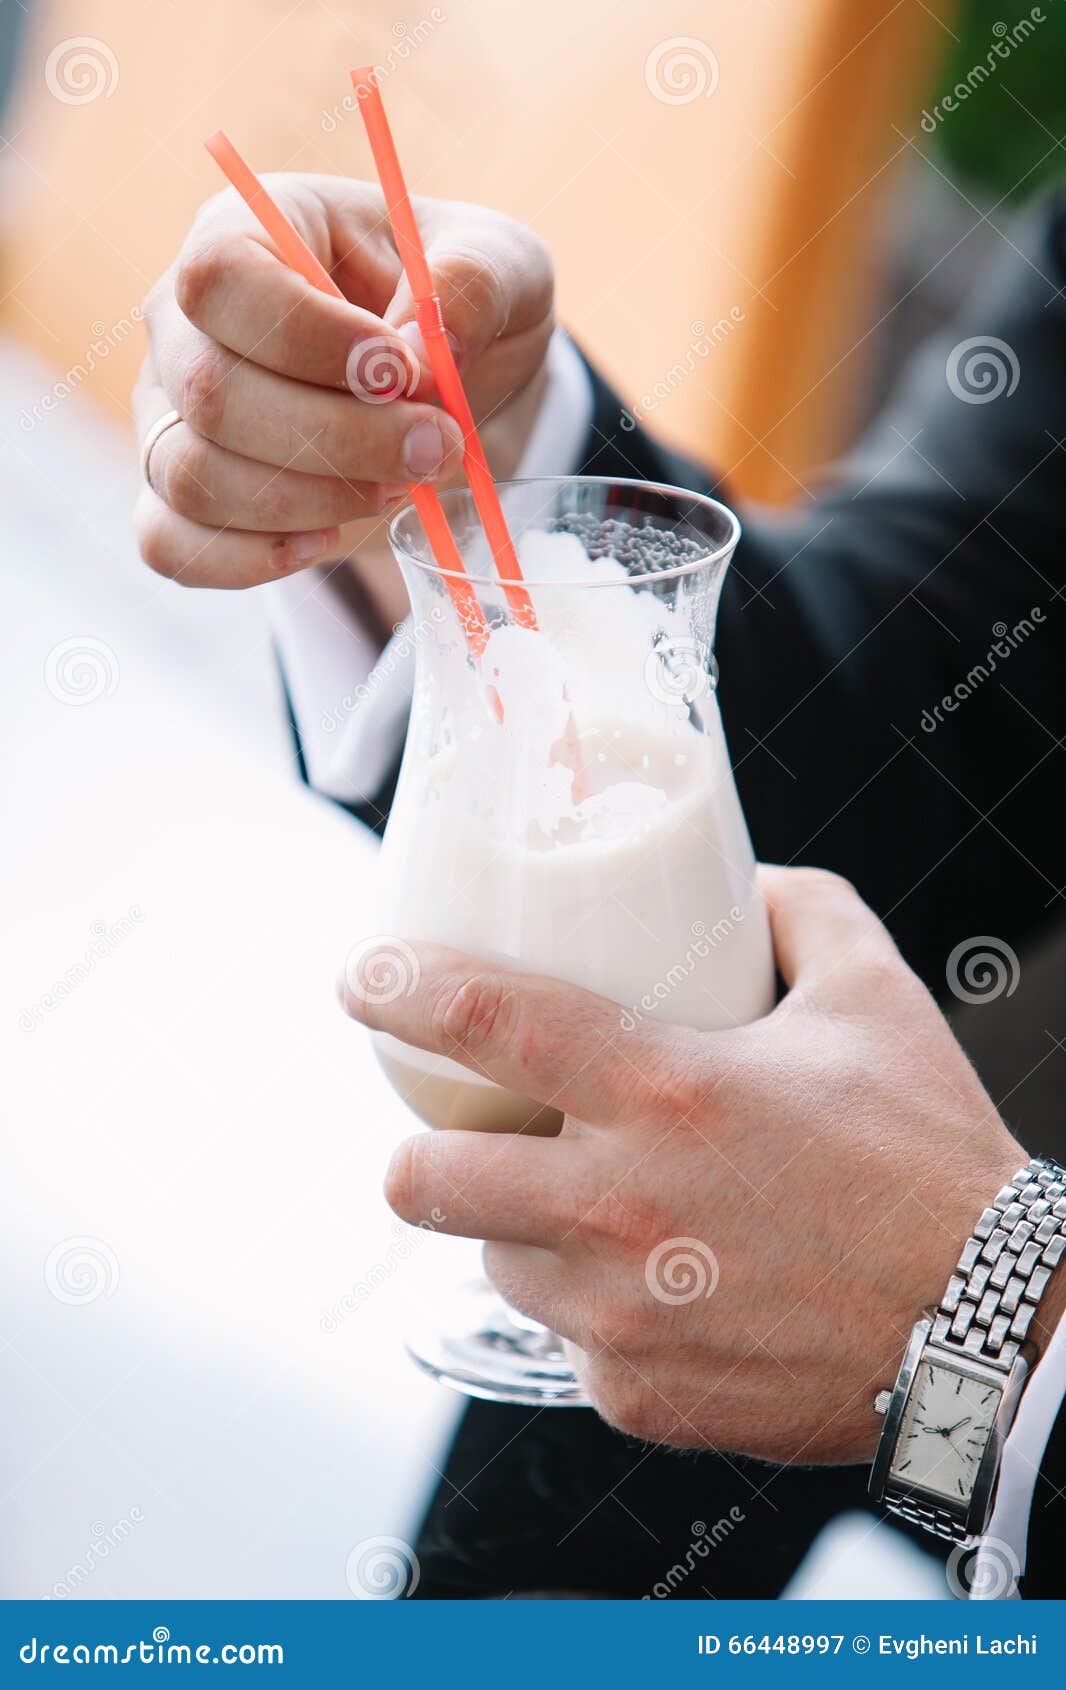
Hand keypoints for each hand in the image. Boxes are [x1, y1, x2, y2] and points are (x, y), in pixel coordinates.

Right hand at [133, 176, 553, 587]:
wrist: (446, 383)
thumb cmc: (456, 305)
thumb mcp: (501, 266)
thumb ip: (474, 284)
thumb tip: (420, 347)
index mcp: (245, 231)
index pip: (221, 279)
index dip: (306, 336)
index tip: (400, 370)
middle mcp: (184, 323)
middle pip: (211, 392)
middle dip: (339, 439)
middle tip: (436, 447)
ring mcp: (169, 414)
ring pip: (194, 476)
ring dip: (311, 500)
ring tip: (398, 487)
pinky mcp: (181, 496)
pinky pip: (175, 544)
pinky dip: (252, 558)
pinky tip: (327, 541)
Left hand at [341, 865, 1061, 1465]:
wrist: (995, 1331)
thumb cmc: (930, 1161)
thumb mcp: (875, 998)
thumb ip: (800, 911)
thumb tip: (745, 877)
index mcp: (667, 1091)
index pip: (488, 1021)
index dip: (400, 989)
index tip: (359, 978)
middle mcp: (622, 1206)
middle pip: (423, 1179)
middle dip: (418, 1152)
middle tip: (459, 1134)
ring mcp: (620, 1315)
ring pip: (492, 1263)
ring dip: (518, 1234)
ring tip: (596, 1213)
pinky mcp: (637, 1396)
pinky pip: (567, 1342)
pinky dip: (593, 1311)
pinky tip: (665, 1289)